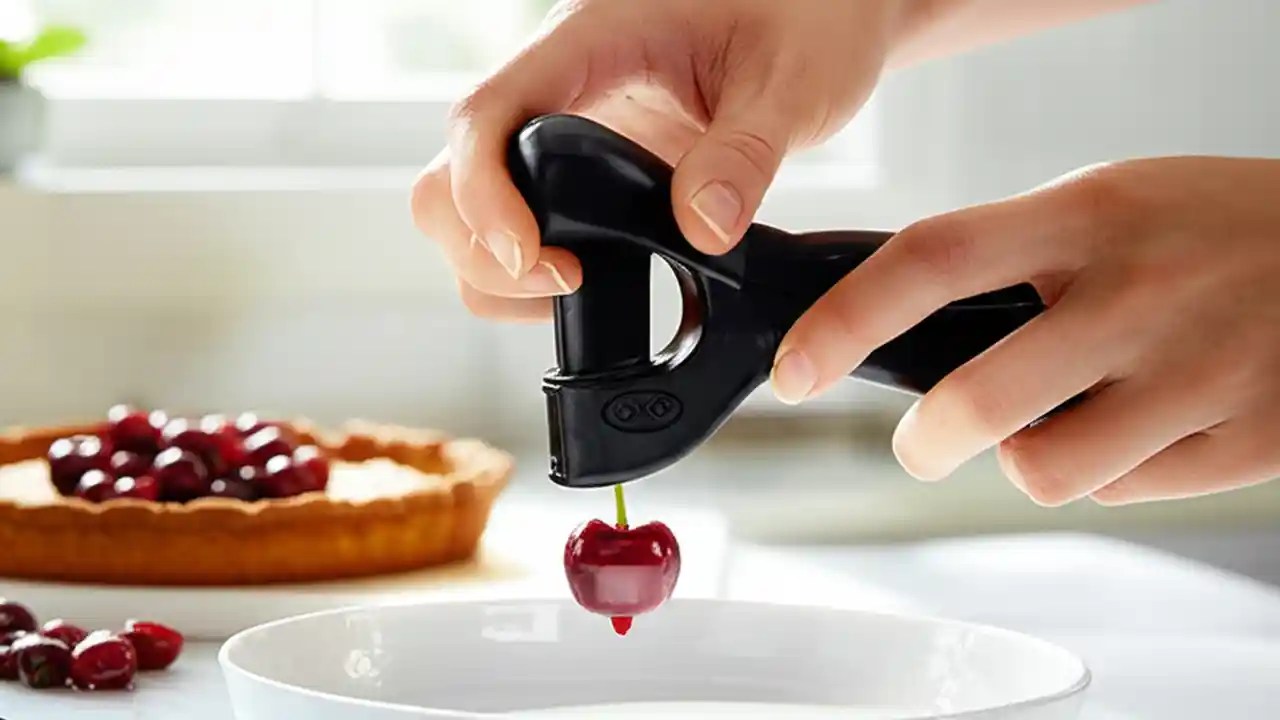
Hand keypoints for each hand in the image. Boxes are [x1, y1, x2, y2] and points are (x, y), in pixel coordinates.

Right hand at [412, 0, 906, 320]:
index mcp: (593, 40)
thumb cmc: (808, 13)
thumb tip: (701, 231)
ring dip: (495, 261)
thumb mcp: (794, 80)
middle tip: (563, 285)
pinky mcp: (581, 159)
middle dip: (481, 245)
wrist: (820, 5)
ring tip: (571, 290)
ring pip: (465, 200)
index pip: (491, 114)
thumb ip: (746, 153)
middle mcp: (559, 83)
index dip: (485, 194)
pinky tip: (583, 278)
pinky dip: (526, 260)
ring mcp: (564, 123)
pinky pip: (516, 213)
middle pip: (451, 171)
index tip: (529, 257)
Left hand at [773, 157, 1279, 505]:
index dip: (845, 321)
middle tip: (922, 442)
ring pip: (1044, 470)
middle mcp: (1140, 294)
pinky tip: (1133, 425)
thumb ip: (1014, 253)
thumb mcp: (1109, 202)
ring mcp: (1197, 374)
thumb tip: (899, 320)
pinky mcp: (1246, 442)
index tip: (794, 370)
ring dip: (1021, 459)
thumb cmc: (1213, 227)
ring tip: (1050, 424)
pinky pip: (1122, 491)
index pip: (933, 259)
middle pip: (976, 402)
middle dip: (922, 443)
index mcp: (1089, 216)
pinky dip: (1104, 470)